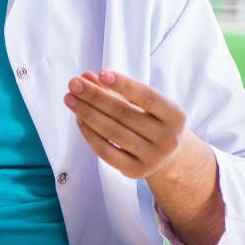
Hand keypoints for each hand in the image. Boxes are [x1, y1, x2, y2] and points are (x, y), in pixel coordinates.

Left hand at [63, 69, 185, 178]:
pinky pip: (106, 151)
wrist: (167, 156)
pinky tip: (79, 119)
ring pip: (112, 132)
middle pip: (124, 113)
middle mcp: (167, 139)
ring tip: (70, 98)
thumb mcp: (141, 102)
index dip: (124, 84)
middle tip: (74, 83)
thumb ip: (115, 89)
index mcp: (175, 116)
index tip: (101, 73)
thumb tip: (86, 76)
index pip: (147, 96)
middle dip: (95, 96)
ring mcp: (153, 158)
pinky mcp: (136, 171)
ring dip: (86, 113)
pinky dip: (89, 133)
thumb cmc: (151, 120)